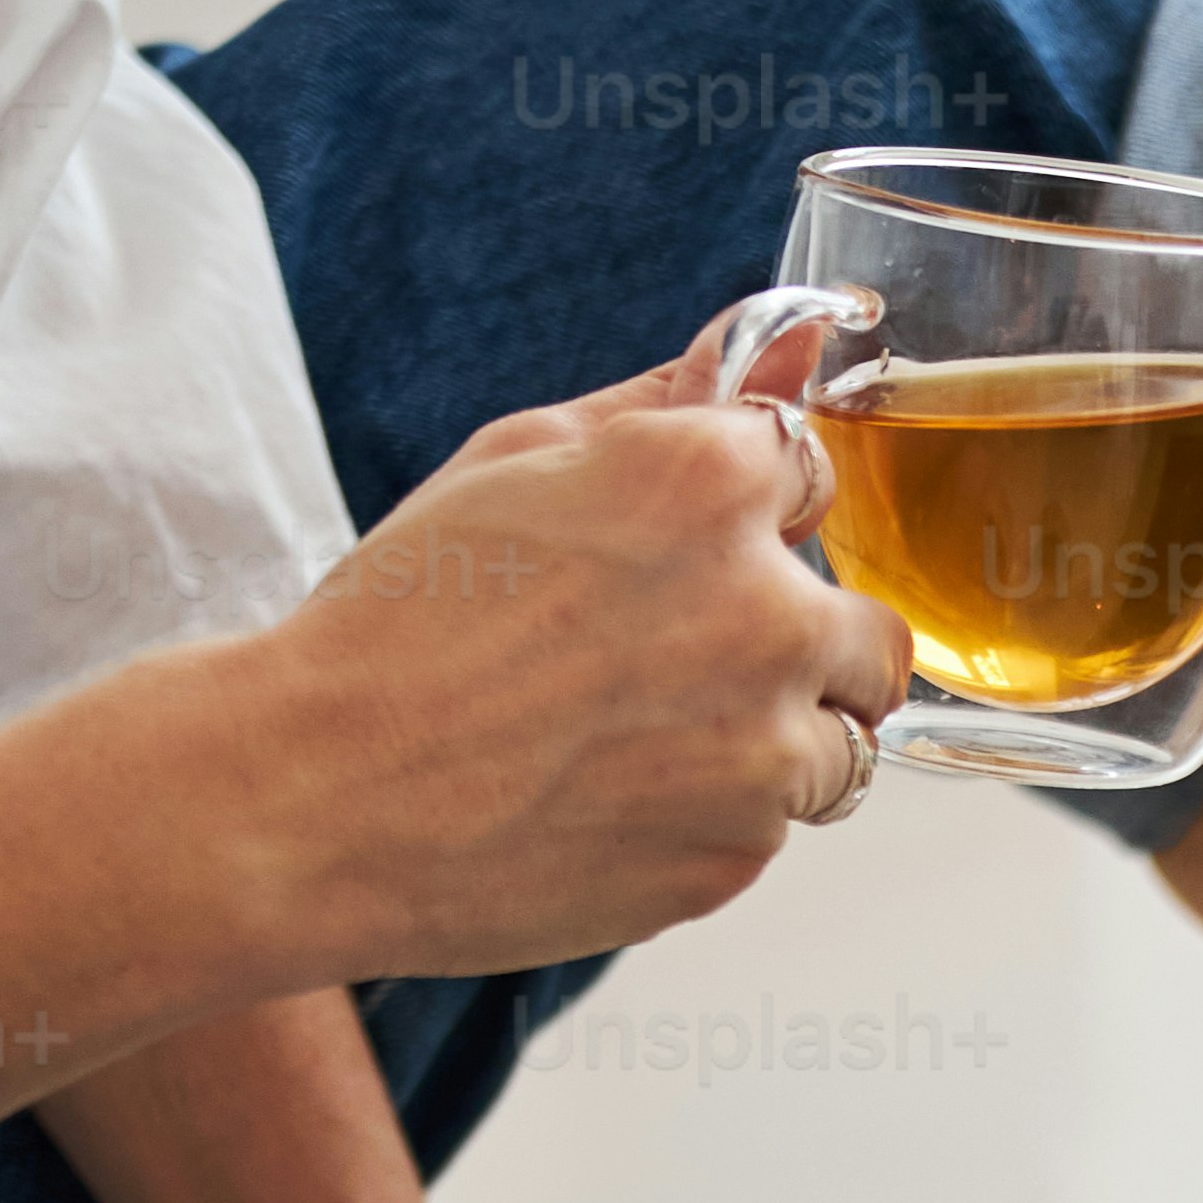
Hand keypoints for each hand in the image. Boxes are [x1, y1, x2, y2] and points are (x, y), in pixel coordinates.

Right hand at [250, 337, 911, 982]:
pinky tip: (610, 798)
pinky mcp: (739, 856)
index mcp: (708, 486)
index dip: (761, 510)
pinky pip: (773, 830)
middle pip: (875, 635)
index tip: (706, 544)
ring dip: (773, 739)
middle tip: (699, 661)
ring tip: (643, 739)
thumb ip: (669, 405)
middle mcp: (763, 616)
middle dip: (810, 644)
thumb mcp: (519, 461)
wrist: (328, 796)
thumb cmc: (405, 620)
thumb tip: (780, 346)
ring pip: (841, 745)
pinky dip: (715, 817)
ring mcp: (762, 753)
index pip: (816, 472)